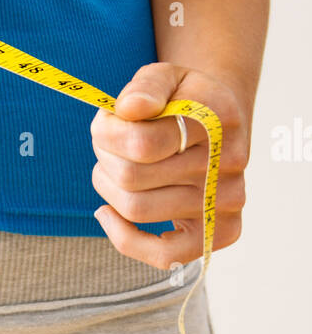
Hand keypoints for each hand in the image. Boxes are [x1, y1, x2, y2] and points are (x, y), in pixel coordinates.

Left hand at [90, 62, 249, 267]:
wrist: (217, 123)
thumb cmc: (182, 101)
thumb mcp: (166, 77)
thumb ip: (146, 86)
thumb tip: (130, 108)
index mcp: (219, 120)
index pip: (142, 143)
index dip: (107, 133)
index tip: (104, 122)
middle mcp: (229, 165)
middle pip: (132, 177)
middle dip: (104, 157)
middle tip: (105, 144)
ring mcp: (227, 203)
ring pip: (137, 209)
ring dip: (108, 187)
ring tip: (112, 167)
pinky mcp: (219, 234)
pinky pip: (163, 255)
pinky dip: (123, 237)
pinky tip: (107, 212)